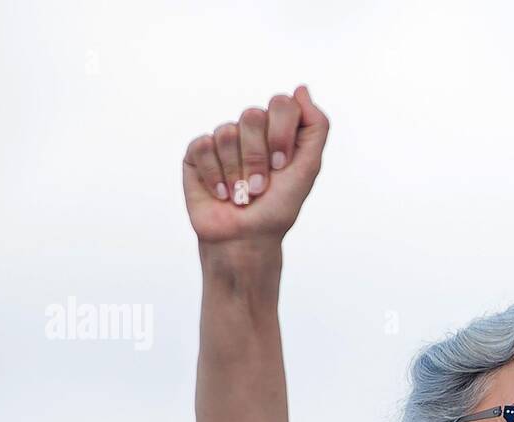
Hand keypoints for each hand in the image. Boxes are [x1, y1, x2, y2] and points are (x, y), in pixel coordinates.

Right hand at [182, 85, 329, 246]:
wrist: (246, 238)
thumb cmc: (277, 208)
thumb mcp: (307, 169)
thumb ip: (315, 127)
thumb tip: (301, 89)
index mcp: (278, 131)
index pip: (281, 104)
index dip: (281, 134)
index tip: (282, 166)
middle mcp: (251, 131)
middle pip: (252, 115)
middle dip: (258, 158)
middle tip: (260, 186)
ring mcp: (224, 140)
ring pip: (227, 132)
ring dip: (237, 172)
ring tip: (241, 194)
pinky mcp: (198, 153)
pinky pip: (204, 146)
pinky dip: (215, 175)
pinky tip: (221, 193)